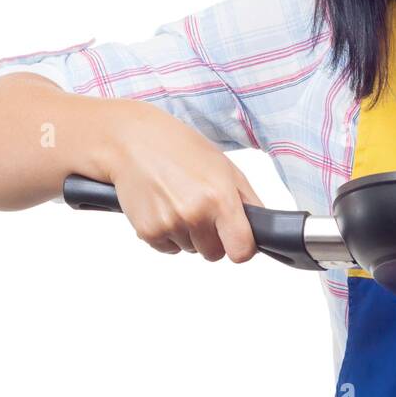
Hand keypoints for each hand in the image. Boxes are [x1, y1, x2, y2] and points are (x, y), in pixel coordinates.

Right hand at [101, 99, 263, 261]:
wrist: (134, 142)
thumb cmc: (182, 149)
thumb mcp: (225, 168)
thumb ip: (248, 201)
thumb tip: (262, 228)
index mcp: (220, 198)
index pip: (242, 250)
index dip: (242, 248)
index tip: (239, 240)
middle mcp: (195, 215)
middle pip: (215, 254)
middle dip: (213, 239)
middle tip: (202, 210)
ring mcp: (169, 225)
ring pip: (190, 250)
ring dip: (189, 235)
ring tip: (179, 202)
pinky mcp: (147, 232)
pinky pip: (168, 249)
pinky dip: (168, 235)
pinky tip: (164, 208)